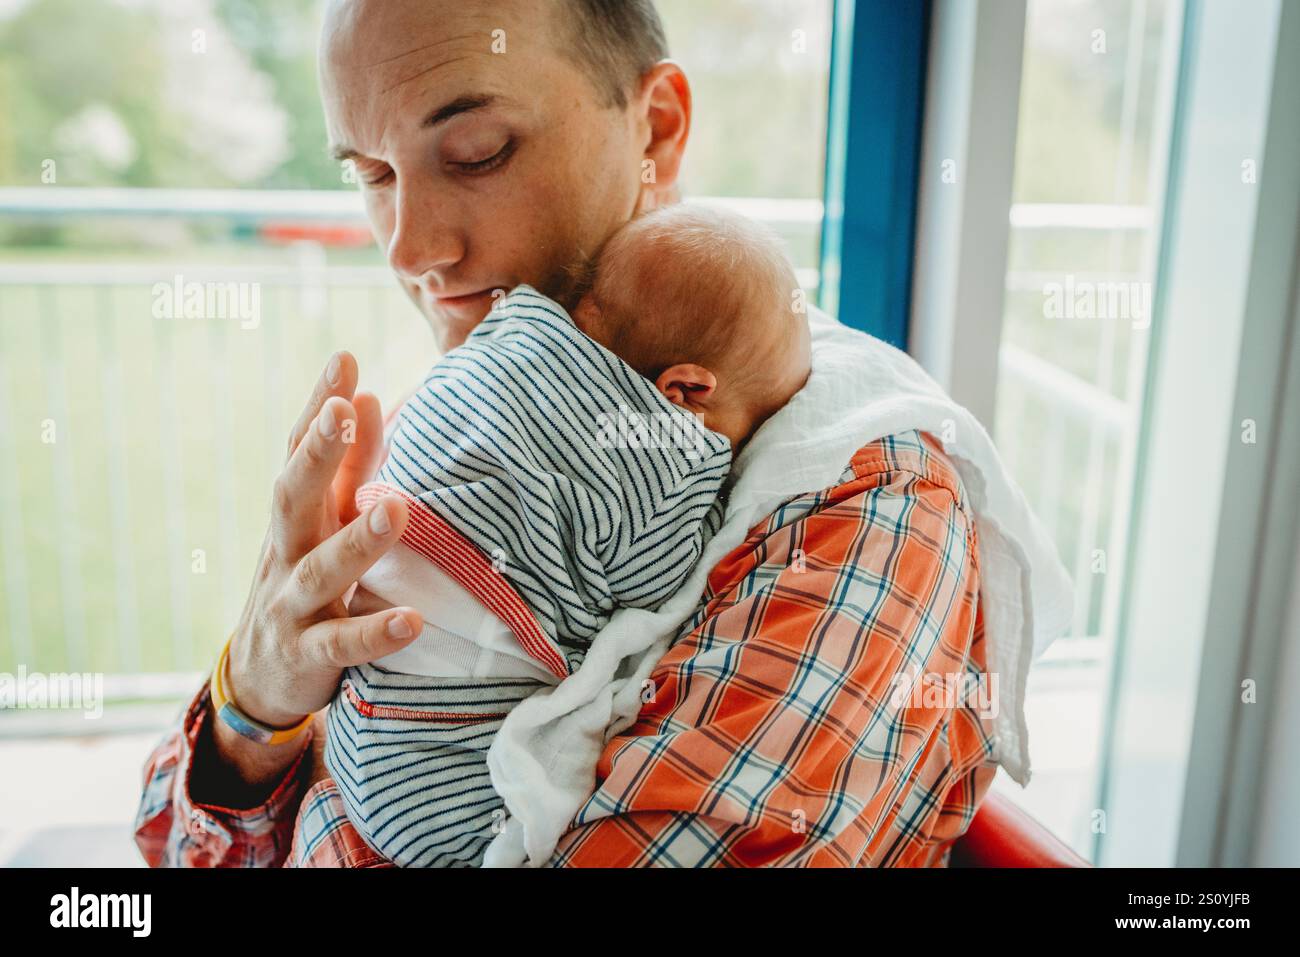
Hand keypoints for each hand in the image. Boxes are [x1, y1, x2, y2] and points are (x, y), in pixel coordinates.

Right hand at [225, 352, 421, 729]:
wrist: (260, 679)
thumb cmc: (305, 583)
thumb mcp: (322, 524)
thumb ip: (351, 469)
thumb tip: (369, 397)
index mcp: (297, 515)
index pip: (301, 451)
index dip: (319, 406)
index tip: (344, 359)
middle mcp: (287, 551)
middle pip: (294, 496)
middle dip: (319, 453)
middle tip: (342, 410)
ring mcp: (293, 604)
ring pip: (320, 570)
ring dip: (358, 541)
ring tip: (397, 510)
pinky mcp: (308, 655)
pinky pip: (341, 645)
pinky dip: (374, 633)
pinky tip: (412, 621)